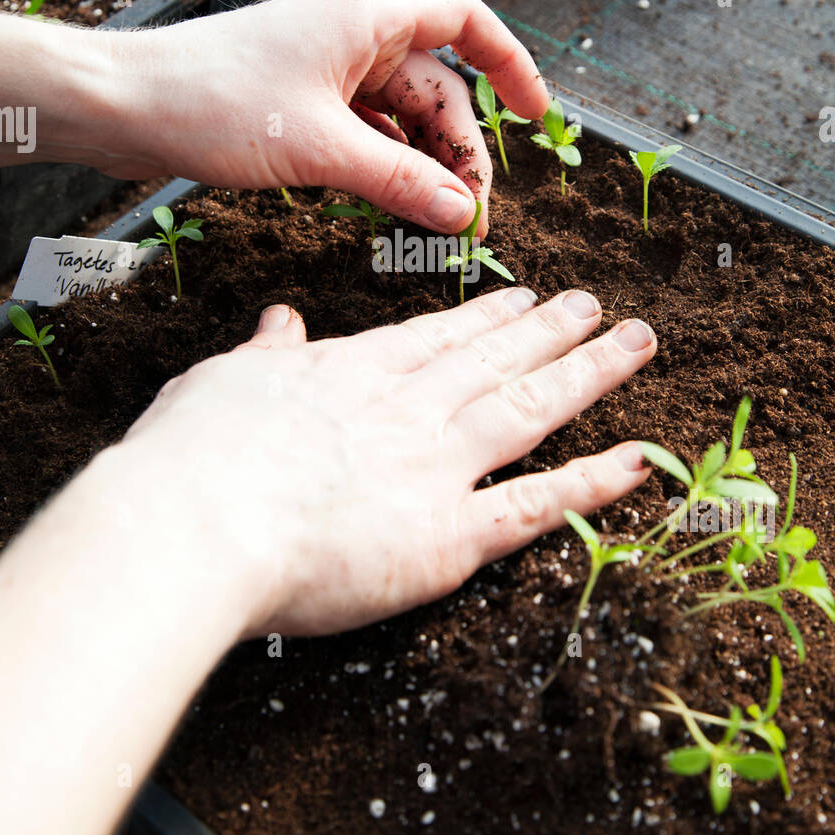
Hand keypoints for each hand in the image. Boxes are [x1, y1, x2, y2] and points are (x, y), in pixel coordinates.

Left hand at [112, 0, 547, 235]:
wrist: (121, 107)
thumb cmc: (211, 102)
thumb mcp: (320, 149)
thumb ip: (399, 182)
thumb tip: (464, 215)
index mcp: (366, 19)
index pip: (466, 22)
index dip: (511, 63)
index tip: (537, 116)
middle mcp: (351, 38)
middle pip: (437, 88)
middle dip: (460, 151)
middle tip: (469, 219)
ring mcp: (323, 72)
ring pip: (399, 121)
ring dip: (421, 169)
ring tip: (434, 225)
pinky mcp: (297, 106)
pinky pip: (362, 137)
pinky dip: (381, 171)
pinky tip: (386, 210)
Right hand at [121, 288, 657, 639]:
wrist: (202, 522)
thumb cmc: (196, 455)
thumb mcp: (221, 380)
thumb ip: (266, 354)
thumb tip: (279, 321)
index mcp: (354, 372)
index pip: (436, 337)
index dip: (486, 318)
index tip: (521, 298)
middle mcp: (411, 408)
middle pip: (497, 360)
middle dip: (552, 331)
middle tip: (596, 305)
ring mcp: (439, 466)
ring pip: (532, 409)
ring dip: (589, 374)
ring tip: (636, 345)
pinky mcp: (453, 536)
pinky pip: (539, 505)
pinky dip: (593, 484)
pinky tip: (638, 461)